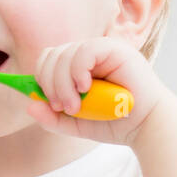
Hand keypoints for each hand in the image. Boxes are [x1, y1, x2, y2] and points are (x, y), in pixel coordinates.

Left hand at [25, 37, 165, 146]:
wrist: (147, 127)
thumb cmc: (115, 122)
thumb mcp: (75, 123)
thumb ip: (52, 117)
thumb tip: (30, 105)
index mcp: (77, 66)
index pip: (48, 60)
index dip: (41, 79)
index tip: (49, 104)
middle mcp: (88, 54)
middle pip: (51, 56)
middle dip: (49, 84)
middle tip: (62, 107)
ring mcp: (102, 50)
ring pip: (64, 55)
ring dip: (62, 84)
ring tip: (75, 105)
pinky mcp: (115, 49)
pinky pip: (85, 51)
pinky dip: (78, 71)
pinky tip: (86, 87)